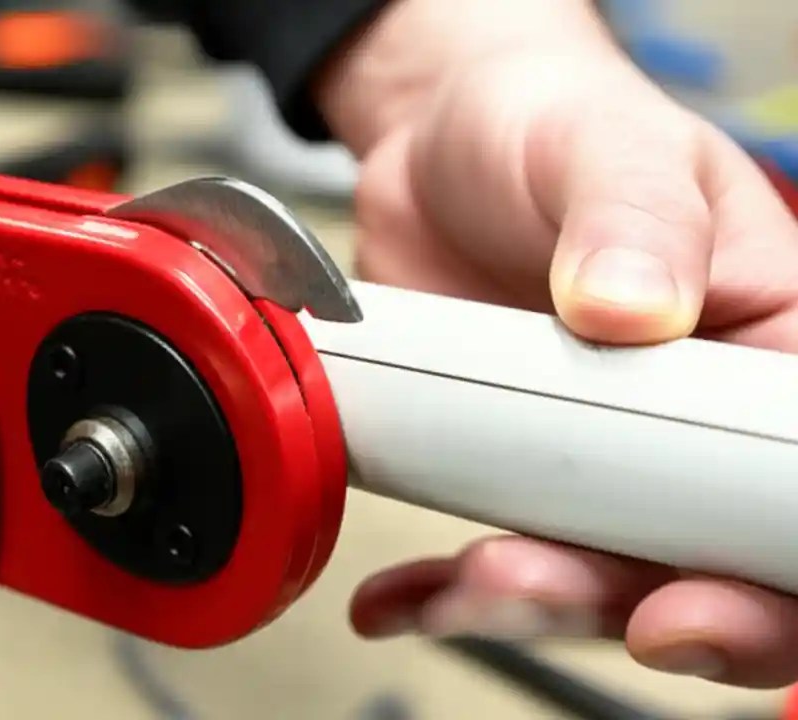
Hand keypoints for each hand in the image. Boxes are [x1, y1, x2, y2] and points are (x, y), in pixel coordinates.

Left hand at [317, 0, 797, 687]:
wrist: (442, 144)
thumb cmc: (554, 127)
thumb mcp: (610, 149)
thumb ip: (635, 222)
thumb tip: (635, 309)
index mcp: (762, 348)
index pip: (790, 482)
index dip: (765, 574)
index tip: (693, 598)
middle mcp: (687, 421)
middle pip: (701, 562)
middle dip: (627, 600)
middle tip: (540, 582)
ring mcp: (595, 456)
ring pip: (590, 574)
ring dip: (527, 597)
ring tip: (463, 579)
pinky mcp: (506, 466)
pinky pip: (486, 552)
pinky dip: (439, 590)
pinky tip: (401, 600)